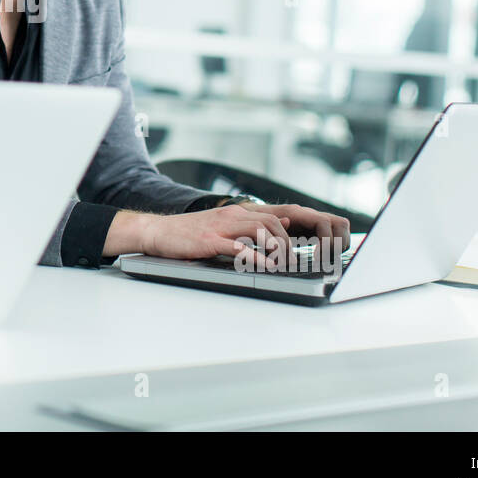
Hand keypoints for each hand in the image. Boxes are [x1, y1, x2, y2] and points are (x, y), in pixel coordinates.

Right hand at [106, 202, 350, 268]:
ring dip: (277, 248)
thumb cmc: (191, 234)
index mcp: (240, 212)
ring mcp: (222, 225)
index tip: (318, 238)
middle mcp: (234, 214)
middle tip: (297, 260)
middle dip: (292, 240)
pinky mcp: (210, 239)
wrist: (159, 232)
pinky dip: (254, 257)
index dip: (302, 222)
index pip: (279, 211)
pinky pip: (237, 246)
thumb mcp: (224, 226)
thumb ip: (251, 226)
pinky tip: (263, 266)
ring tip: (283, 264)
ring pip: (260, 230)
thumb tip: (284, 225)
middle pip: (275, 220)